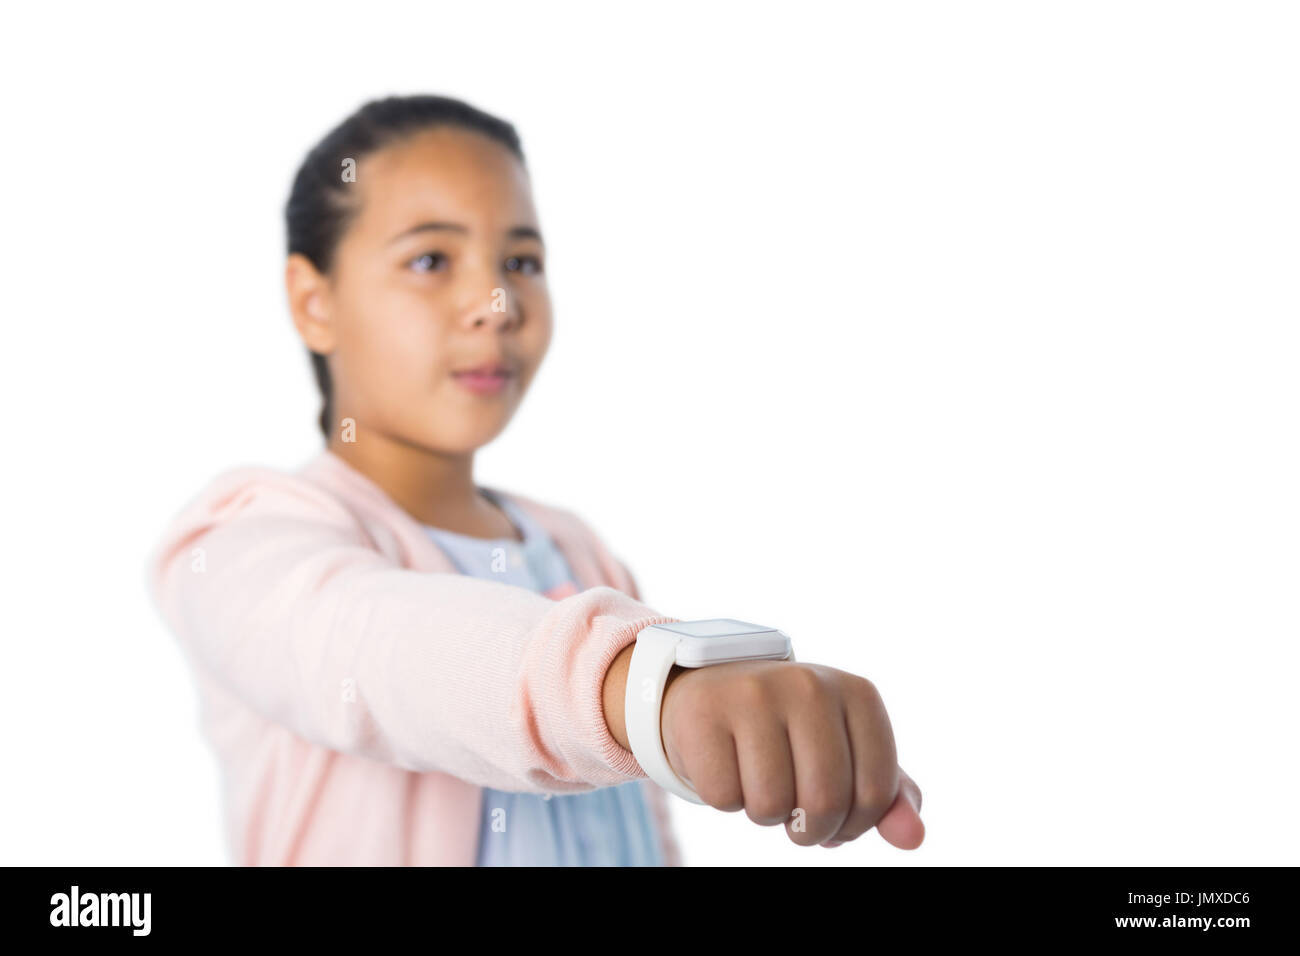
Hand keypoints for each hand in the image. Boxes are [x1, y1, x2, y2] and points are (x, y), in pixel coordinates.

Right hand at [659, 659, 923, 848]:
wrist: (717, 688)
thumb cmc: (793, 731)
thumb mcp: (848, 754)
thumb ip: (887, 798)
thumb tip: (913, 839)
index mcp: (857, 693)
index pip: (876, 794)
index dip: (854, 824)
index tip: (835, 810)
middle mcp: (809, 685)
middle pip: (824, 803)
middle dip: (809, 829)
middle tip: (795, 810)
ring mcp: (754, 694)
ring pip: (770, 805)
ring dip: (765, 814)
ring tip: (760, 779)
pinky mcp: (704, 712)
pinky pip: (723, 796)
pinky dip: (725, 798)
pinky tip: (728, 763)